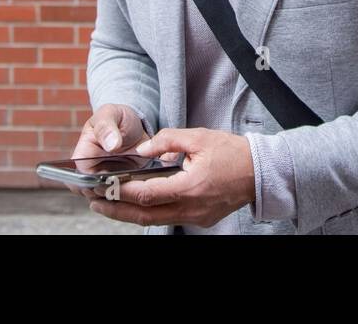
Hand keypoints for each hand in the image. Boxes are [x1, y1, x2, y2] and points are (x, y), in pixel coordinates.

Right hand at [68, 104, 151, 200]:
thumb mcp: (110, 114)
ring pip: (109, 199)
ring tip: (135, 181)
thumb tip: (111, 145)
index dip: (91, 185)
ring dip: (122, 194)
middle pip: (93, 194)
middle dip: (109, 192)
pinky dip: (132, 194)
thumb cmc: (117, 118)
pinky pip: (124, 196)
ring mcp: (106, 180)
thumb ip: (107, 127)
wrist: (134, 124)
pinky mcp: (121, 184)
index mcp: (82, 156)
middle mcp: (92, 172)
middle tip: (126, 181)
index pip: (78, 181)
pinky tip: (141, 183)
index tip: (109, 180)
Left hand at [88, 127, 255, 228]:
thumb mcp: (198, 137)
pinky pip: (170, 218)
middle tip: (96, 203)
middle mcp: (191, 207)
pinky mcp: (200, 219)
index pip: (146, 194)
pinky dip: (150, 212)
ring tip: (109, 205)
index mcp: (190, 187)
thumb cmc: (232, 152)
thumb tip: (144, 147)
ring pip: (156, 221)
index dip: (122, 191)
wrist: (260, 172)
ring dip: (130, 214)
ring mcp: (196, 217)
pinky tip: (138, 204)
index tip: (103, 186)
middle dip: (117, 210)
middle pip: (145, 216)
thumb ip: (168, 140)